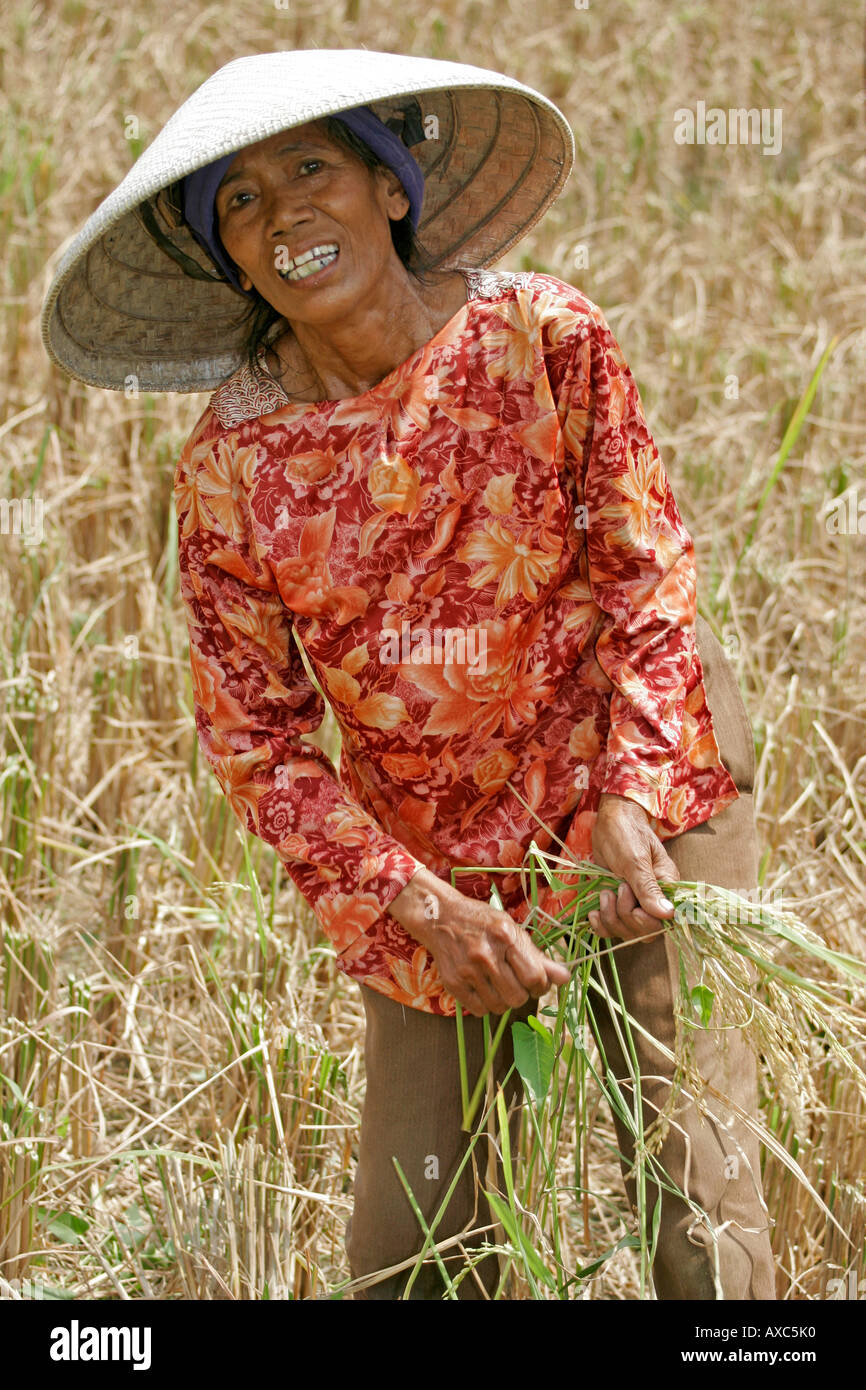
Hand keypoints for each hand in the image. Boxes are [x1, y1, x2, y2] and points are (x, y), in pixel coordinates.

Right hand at [388, 865, 571, 1016]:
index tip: (538, 982)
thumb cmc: (481, 922)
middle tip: (518, 983)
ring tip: (500, 985)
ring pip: (500, 1006)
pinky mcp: (453, 983)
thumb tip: (565, 977)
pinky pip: (480, 1010)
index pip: (534, 977)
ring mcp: (467, 970)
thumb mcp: (512, 930)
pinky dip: (487, 1005)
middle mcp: (486, 954)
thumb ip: (538, 956)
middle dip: (523, 994)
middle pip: (518, 996)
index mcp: (505, 936)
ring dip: (505, 1000)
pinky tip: (485, 989)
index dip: (541, 985)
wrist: (441, 917)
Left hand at [588, 793, 678, 940]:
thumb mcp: (635, 860)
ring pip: (626, 931)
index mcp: (667, 887)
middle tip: (617, 889)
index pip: (663, 922)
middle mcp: (653, 899)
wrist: (609, 820)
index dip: (646, 922)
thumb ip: (648, 888)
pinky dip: (601, 925)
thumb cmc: (626, 833)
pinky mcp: (616, 903)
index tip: (634, 907)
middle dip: (625, 916)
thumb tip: (669, 915)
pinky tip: (593, 914)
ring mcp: (634, 902)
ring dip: (610, 918)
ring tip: (605, 893)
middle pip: (644, 931)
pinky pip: (611, 927)